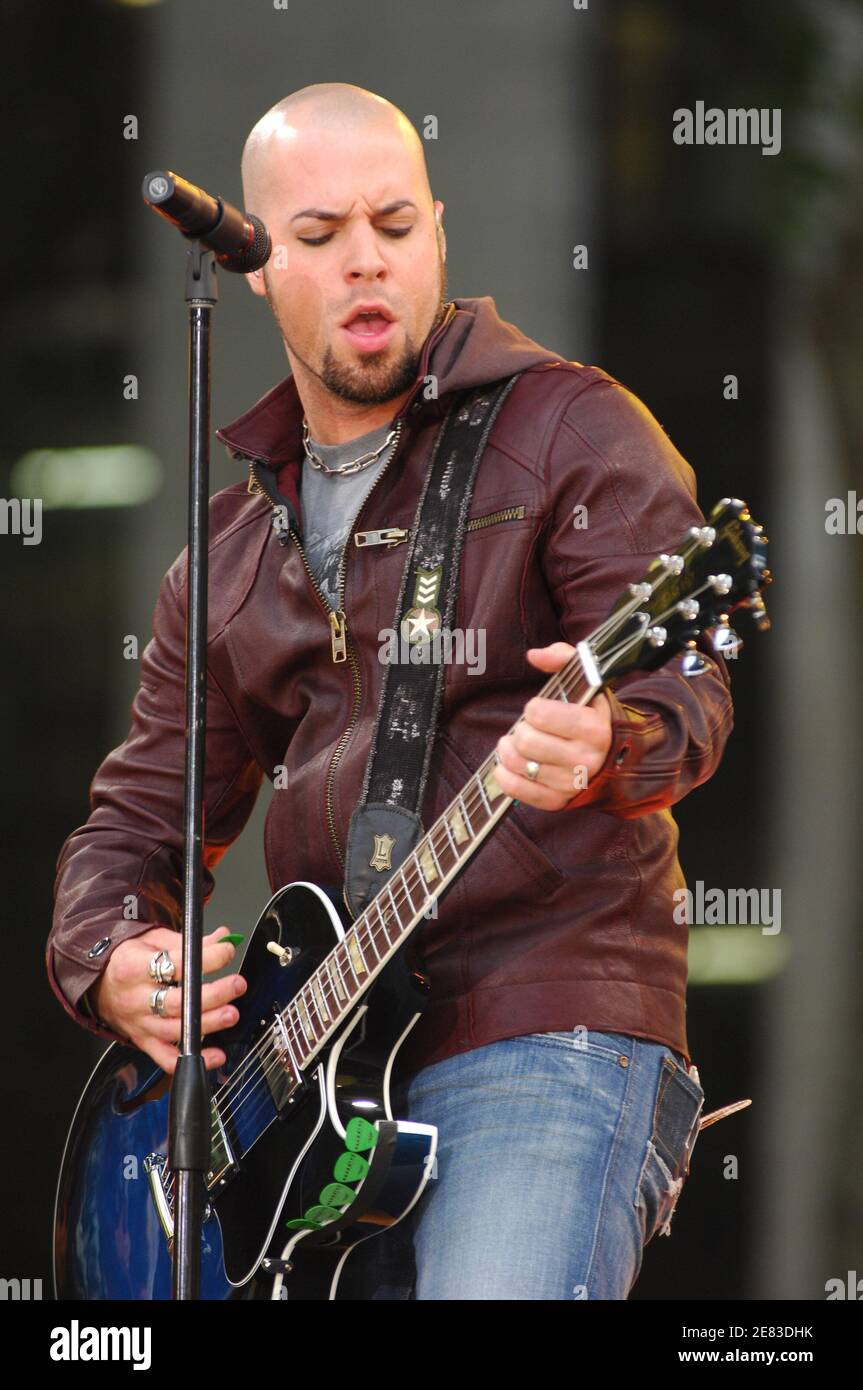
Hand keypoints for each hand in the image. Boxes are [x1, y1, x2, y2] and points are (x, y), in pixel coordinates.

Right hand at [88, 925, 246, 1074]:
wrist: (98, 984)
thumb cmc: (127, 960)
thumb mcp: (152, 940)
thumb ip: (188, 942)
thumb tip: (222, 938)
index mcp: (133, 967)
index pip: (175, 964)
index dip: (205, 959)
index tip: (227, 951)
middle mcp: (134, 999)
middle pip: (176, 1002)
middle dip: (212, 995)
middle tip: (236, 985)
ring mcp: (139, 1023)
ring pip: (175, 1030)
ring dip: (207, 1024)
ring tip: (231, 1014)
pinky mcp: (143, 1041)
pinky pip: (168, 1058)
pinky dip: (193, 1058)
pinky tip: (216, 1055)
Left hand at [494, 642, 612, 809]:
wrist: (613, 758)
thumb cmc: (592, 715)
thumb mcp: (587, 682)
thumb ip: (563, 658)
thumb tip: (534, 656)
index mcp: (594, 729)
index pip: (541, 715)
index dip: (533, 708)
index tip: (540, 709)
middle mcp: (586, 760)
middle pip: (526, 741)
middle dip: (521, 729)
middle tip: (528, 728)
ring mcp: (571, 783)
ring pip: (518, 764)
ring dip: (508, 750)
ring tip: (515, 743)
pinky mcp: (557, 801)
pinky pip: (517, 790)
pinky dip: (504, 775)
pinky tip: (508, 764)